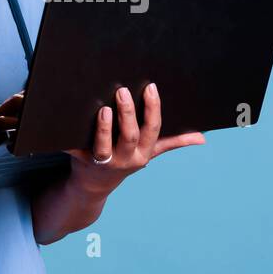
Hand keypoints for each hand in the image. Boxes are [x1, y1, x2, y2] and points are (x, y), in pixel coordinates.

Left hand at [63, 82, 205, 196]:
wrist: (94, 186)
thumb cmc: (124, 161)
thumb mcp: (150, 153)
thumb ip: (173, 142)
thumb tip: (202, 138)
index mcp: (143, 153)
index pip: (152, 129)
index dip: (152, 108)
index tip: (150, 87)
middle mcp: (125, 159)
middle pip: (129, 136)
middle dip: (128, 114)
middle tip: (122, 90)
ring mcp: (103, 162)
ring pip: (104, 146)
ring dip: (104, 128)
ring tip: (103, 109)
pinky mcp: (81, 161)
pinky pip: (76, 150)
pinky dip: (71, 140)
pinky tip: (71, 121)